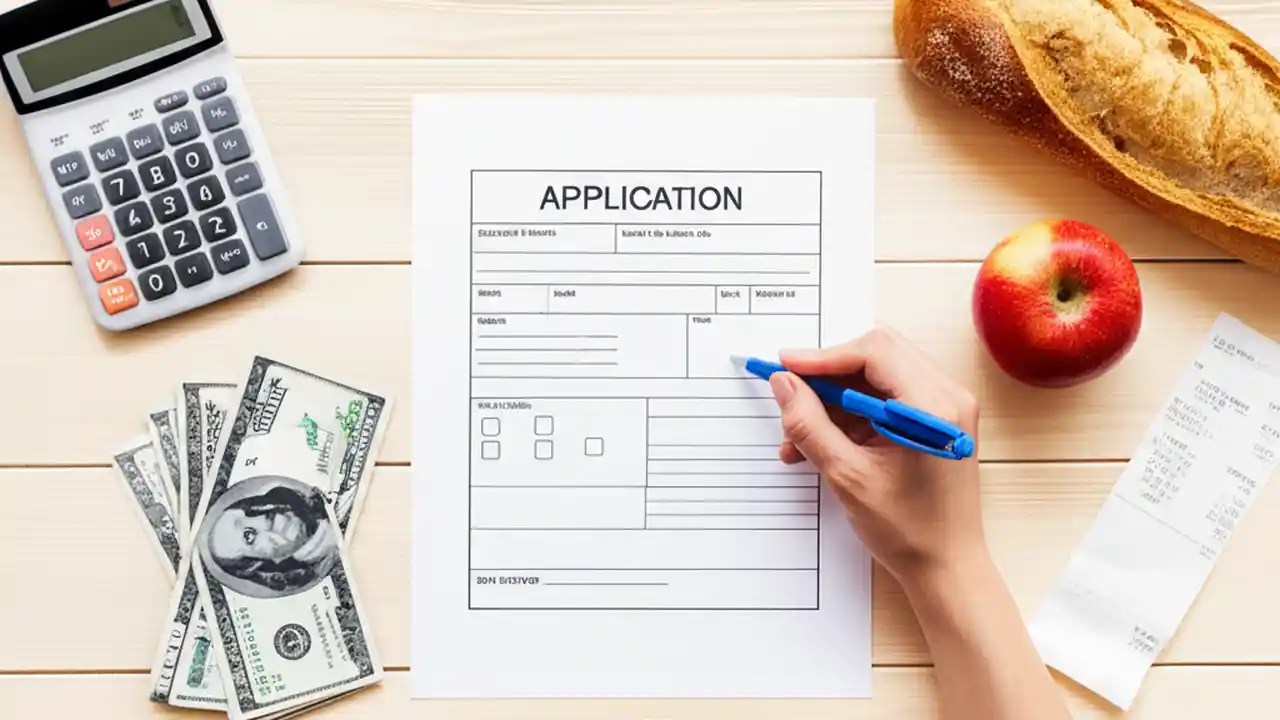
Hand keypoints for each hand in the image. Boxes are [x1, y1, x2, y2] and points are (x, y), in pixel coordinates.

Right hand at [769, 327, 984, 583]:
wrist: (946, 568)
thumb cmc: (910, 531)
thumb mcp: (848, 476)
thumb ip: (810, 425)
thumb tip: (784, 384)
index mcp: (934, 407)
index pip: (874, 353)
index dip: (823, 356)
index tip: (785, 368)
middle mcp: (947, 397)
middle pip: (876, 355)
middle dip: (827, 374)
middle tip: (790, 396)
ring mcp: (943, 408)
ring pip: (876, 376)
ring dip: (833, 399)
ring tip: (798, 437)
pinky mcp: (933, 421)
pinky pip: (884, 398)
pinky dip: (849, 414)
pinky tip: (820, 443)